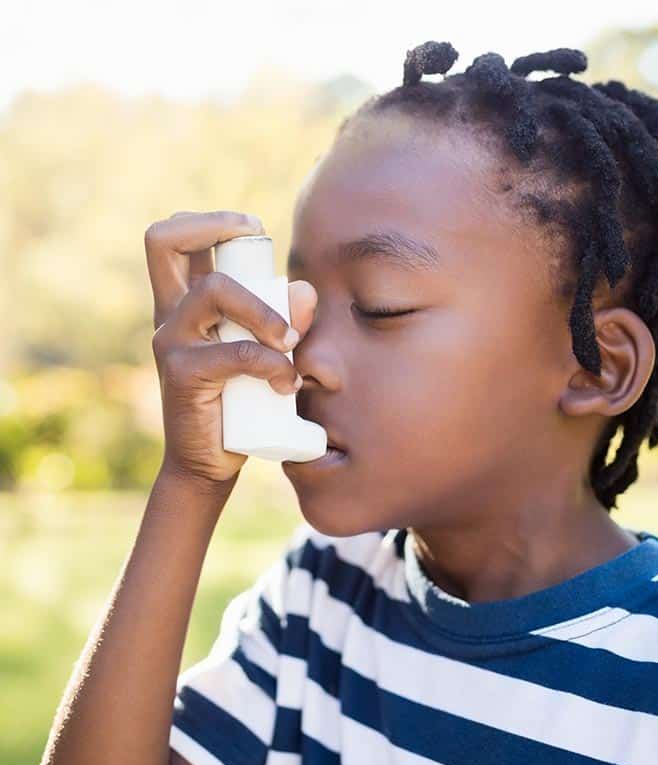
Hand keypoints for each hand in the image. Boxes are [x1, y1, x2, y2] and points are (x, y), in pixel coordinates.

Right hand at [144, 210, 316, 485]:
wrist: (209, 463)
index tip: (251, 229)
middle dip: (217, 227)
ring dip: (264, 310)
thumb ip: (283, 320)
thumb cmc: (241, 403)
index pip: (172, 241)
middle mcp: (170, 316)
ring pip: (214, 292)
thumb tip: (305, 290)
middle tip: (259, 242)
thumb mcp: (265, 354)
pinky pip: (236, 352)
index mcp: (184, 305)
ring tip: (290, 341)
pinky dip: (273, 363)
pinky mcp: (183, 375)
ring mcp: (172, 342)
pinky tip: (286, 384)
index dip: (209, 221)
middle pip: (164, 241)